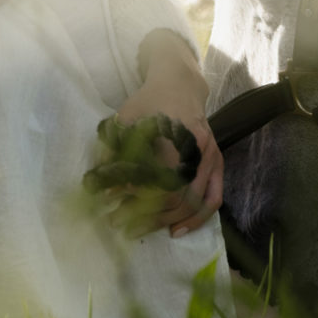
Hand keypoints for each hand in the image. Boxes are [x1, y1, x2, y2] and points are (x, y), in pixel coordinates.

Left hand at [105, 30, 222, 237]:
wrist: (180, 87)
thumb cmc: (150, 101)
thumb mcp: (126, 118)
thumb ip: (114, 148)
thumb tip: (100, 183)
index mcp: (178, 138)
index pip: (160, 181)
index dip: (137, 198)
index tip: (112, 205)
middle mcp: (198, 151)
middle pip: (176, 196)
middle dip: (146, 215)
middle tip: (118, 222)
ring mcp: (211, 159)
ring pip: (193, 202)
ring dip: (165, 221)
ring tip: (139, 229)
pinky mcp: (217, 164)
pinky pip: (213, 199)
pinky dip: (196, 219)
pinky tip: (176, 230)